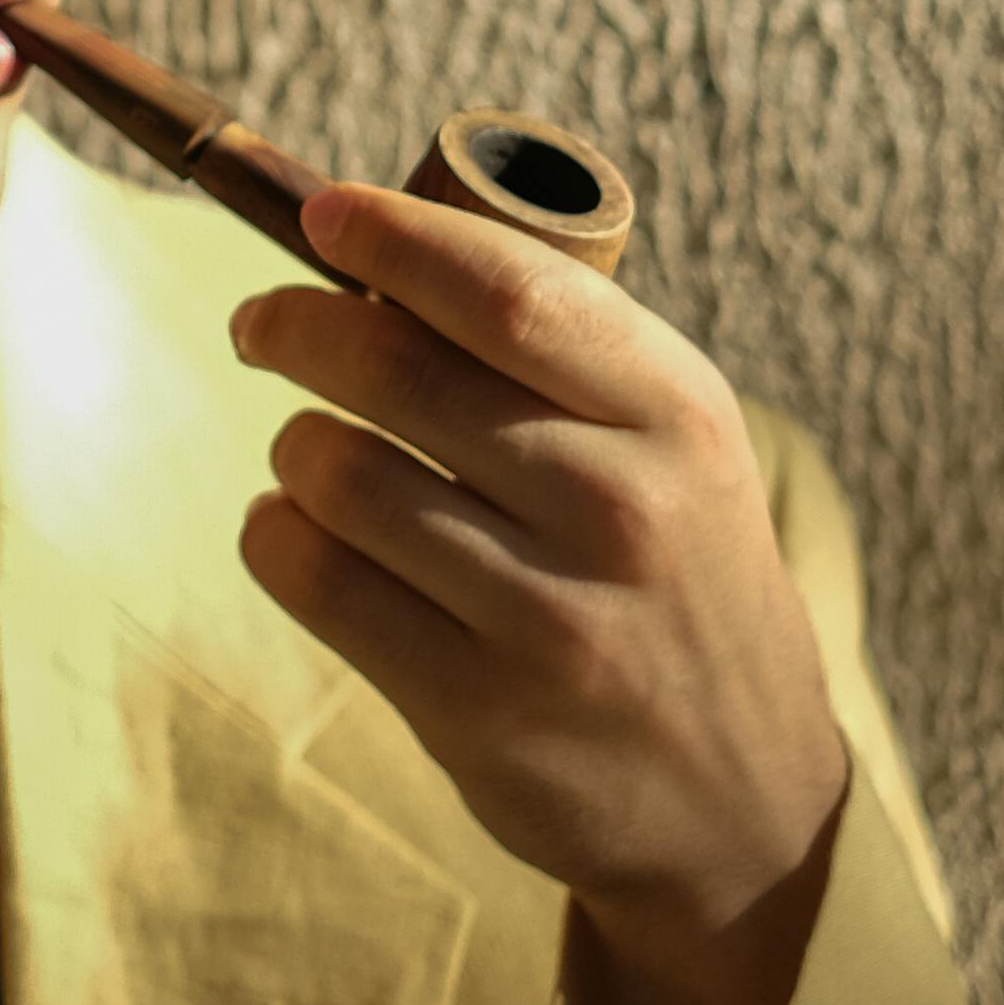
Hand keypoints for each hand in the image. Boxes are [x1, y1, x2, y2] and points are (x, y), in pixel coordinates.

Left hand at [230, 182, 852, 1004]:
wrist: (742, 791)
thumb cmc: (672, 569)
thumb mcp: (672, 443)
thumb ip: (560, 352)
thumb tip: (372, 245)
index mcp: (676, 412)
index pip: (508, 290)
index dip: (393, 236)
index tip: (322, 212)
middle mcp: (622, 507)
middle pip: (395, 369)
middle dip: (294, 326)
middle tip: (261, 324)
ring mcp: (550, 617)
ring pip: (337, 474)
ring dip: (293, 447)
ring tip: (308, 454)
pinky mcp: (479, 711)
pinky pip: (316, 579)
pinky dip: (276, 536)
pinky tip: (298, 530)